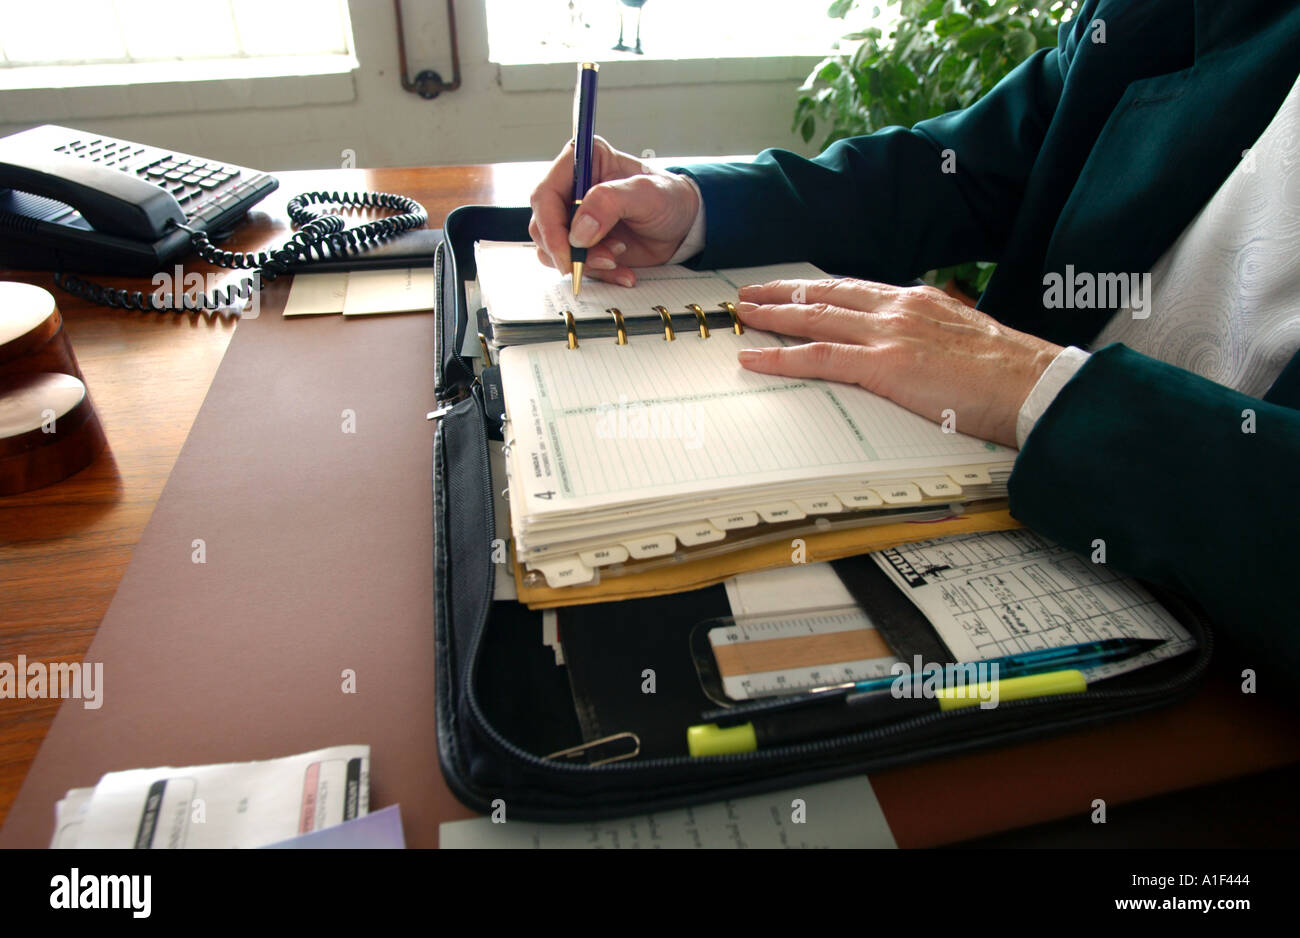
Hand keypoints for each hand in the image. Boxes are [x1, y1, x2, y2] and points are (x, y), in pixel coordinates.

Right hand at [529, 136, 699, 286]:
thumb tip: (578, 230)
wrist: (684, 225)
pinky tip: (622, 269)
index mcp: (580, 162)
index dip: (551, 227)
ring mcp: (574, 219)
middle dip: (570, 250)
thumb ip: (610, 203)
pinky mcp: (582, 244)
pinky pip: (573, 265)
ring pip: (553, 250)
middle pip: (543, 226)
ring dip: (585, 263)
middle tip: (603, 259)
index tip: (568, 252)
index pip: (545, 195)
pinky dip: (597, 273)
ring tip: (618, 258)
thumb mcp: (646, 193)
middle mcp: (570, 189)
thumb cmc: (669, 198)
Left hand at [734, 279, 1061, 447]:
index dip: (818, 289)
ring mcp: (889, 334)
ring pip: (814, 318)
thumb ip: (932, 339)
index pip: (854, 289)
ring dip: (772, 315)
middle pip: (826, 294)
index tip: (793, 289)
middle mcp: (898, 308)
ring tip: (742, 314)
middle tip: (750, 292)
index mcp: (918, 301)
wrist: (1034, 385)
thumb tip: (915, 353)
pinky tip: (754, 357)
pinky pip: (819, 357)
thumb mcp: (964, 341)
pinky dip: (780, 356)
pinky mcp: (884, 365)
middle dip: (783, 292)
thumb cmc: (1009, 374)